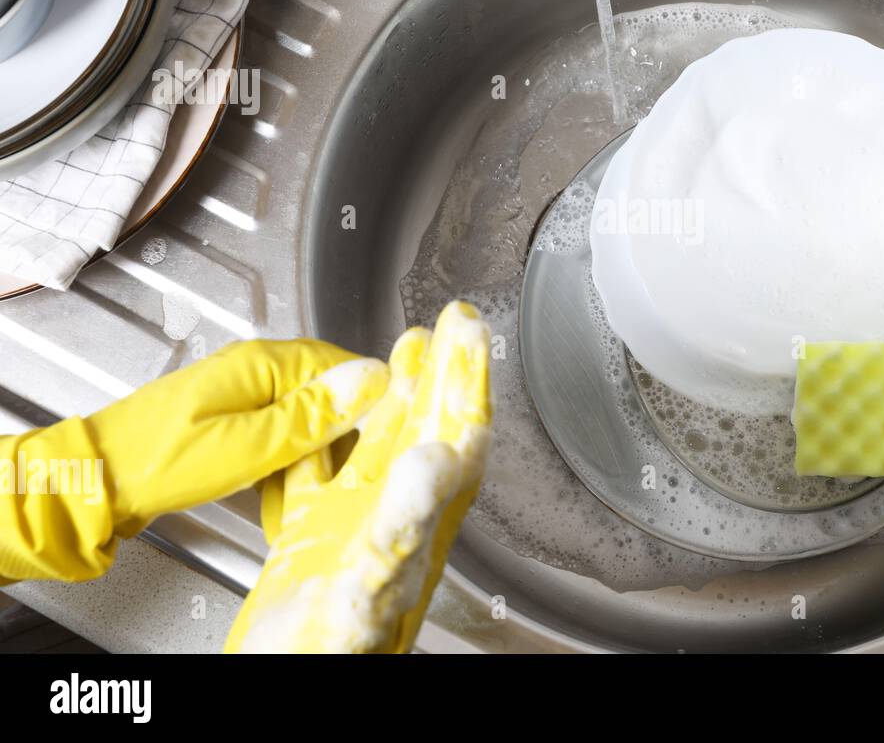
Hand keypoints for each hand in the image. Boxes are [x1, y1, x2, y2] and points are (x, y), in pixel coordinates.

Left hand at [0, 340, 388, 583]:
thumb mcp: (248, 446)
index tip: (383, 439)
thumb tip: (370, 379)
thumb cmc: (159, 463)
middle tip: (338, 478)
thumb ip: (311, 415)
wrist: (93, 483)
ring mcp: (244, 392)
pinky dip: (287, 462)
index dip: (371, 402)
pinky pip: (280, 434)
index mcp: (265, 363)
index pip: (346, 366)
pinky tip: (278, 492)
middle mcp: (258, 368)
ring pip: (307, 418)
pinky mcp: (233, 418)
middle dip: (340, 437)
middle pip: (329, 393)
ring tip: (302, 491)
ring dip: (313, 455)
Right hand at [224, 301, 492, 653]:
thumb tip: (437, 454)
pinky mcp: (308, 542)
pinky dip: (318, 438)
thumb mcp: (371, 583)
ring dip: (393, 396)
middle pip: (430, 429)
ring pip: (378, 445)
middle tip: (453, 319)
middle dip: (444, 372)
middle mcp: (393, 520)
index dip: (467, 380)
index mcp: (419, 526)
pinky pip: (315, 475)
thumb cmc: (330, 662)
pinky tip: (315, 413)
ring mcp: (351, 527)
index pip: (457, 436)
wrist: (287, 690)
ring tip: (405, 348)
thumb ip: (403, 520)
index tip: (471, 329)